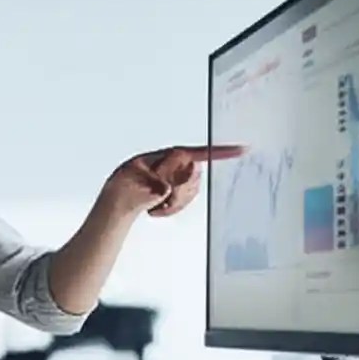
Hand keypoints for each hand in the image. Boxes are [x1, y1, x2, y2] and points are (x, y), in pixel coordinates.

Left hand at [100, 144, 245, 217]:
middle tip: (158, 199)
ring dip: (173, 204)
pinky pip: (185, 203)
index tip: (242, 149)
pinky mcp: (177, 191)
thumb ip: (150, 185)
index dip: (220, 152)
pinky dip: (170, 210)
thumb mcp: (132, 183)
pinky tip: (155, 210)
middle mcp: (175, 165)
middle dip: (178, 192)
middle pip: (193, 177)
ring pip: (191, 193)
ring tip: (154, 206)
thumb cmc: (121, 187)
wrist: (116, 203)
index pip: (196, 153)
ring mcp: (177, 179)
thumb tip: (167, 188)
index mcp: (165, 156)